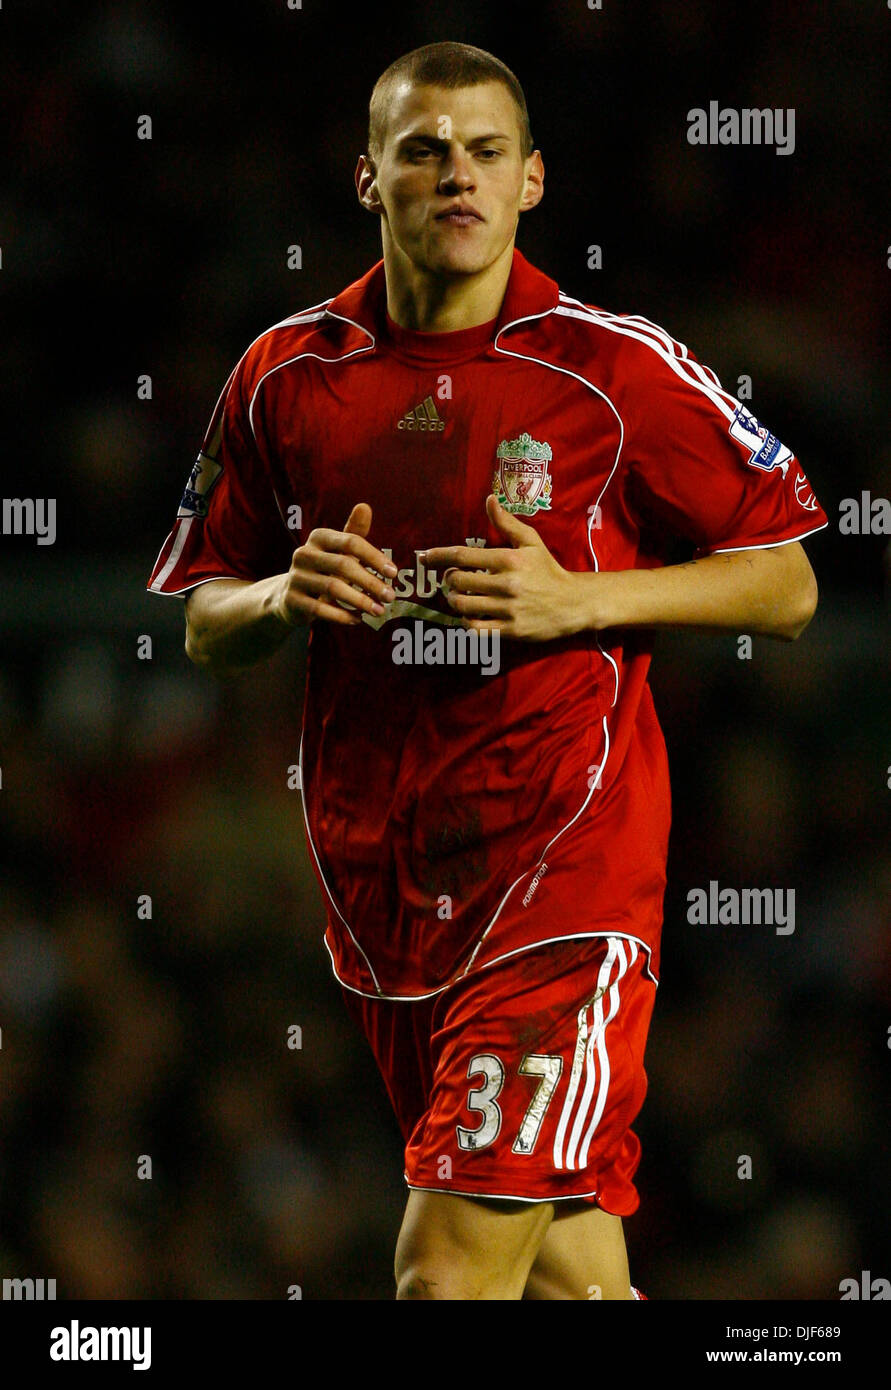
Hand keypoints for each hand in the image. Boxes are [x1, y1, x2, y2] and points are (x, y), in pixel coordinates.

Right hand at [274, 503, 396, 626]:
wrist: (290, 597)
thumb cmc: (323, 570)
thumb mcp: (338, 551)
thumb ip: (354, 533)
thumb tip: (365, 506)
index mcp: (319, 537)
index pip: (351, 542)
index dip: (374, 556)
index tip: (393, 572)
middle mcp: (304, 554)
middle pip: (343, 565)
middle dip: (370, 582)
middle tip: (390, 596)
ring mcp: (296, 577)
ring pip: (332, 588)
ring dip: (360, 601)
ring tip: (379, 610)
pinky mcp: (292, 600)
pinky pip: (320, 609)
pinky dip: (341, 615)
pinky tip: (357, 619)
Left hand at [420, 495, 582, 640]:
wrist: (572, 603)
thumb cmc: (548, 569)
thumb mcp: (531, 542)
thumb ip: (506, 523)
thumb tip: (488, 500)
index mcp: (509, 559)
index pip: (462, 556)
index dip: (438, 556)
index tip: (424, 557)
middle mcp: (506, 584)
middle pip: (458, 581)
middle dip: (449, 580)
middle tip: (453, 579)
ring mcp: (508, 608)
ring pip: (463, 605)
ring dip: (454, 600)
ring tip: (457, 596)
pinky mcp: (511, 630)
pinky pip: (475, 628)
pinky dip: (465, 622)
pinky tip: (468, 615)